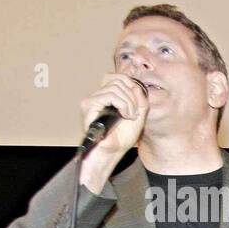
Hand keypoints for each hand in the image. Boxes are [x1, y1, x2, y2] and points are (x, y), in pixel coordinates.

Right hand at [79, 73, 148, 191]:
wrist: (114, 150)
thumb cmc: (123, 136)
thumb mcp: (138, 114)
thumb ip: (140, 99)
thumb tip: (136, 85)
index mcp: (107, 96)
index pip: (117, 77)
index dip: (130, 84)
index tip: (137, 101)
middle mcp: (97, 96)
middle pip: (118, 80)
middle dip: (132, 96)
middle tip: (134, 112)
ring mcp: (91, 100)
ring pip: (115, 87)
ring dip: (129, 102)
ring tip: (130, 116)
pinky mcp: (89, 105)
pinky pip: (110, 95)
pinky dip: (123, 104)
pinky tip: (125, 116)